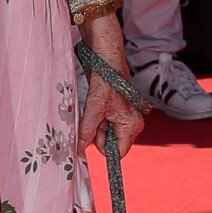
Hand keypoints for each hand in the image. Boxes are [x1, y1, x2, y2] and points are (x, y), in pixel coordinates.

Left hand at [77, 14, 145, 158]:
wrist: (107, 60)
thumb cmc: (106, 81)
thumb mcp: (94, 107)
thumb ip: (87, 130)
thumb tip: (79, 147)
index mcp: (132, 125)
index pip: (118, 152)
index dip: (102, 148)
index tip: (89, 139)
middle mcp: (132, 123)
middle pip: (111, 143)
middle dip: (98, 134)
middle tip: (93, 116)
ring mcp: (125, 118)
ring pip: (106, 133)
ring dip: (96, 126)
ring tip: (94, 109)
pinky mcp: (117, 112)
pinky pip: (104, 124)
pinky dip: (97, 119)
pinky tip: (95, 107)